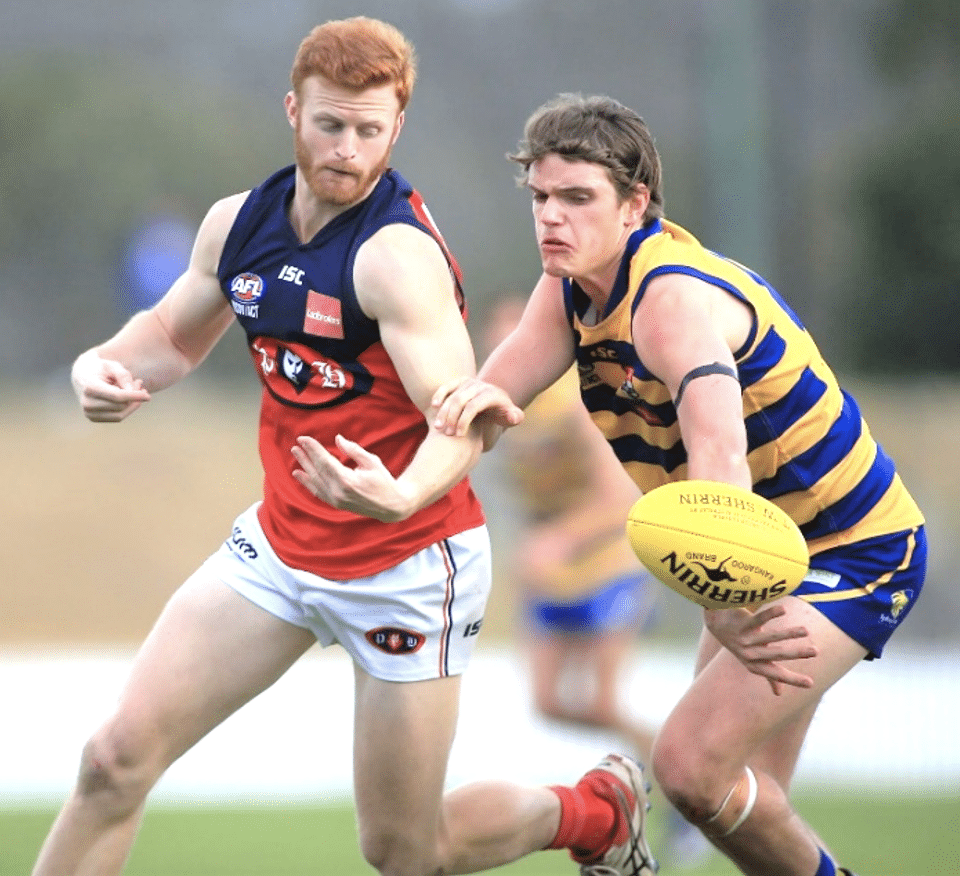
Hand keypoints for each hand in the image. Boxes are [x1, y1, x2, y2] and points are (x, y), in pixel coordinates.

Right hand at [71, 352, 150, 421]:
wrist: (84, 376)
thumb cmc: (101, 369)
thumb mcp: (113, 366)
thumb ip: (124, 376)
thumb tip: (135, 392)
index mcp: (90, 387)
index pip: (117, 396)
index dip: (134, 396)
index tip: (148, 396)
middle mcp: (87, 403)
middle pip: (121, 405)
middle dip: (134, 396)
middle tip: (138, 382)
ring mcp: (89, 413)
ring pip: (121, 414)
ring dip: (132, 403)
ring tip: (135, 388)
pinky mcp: (93, 418)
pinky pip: (118, 417)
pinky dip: (126, 408)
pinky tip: (128, 397)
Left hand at [291, 434, 414, 522]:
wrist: (392, 506)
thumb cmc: (384, 481)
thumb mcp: (372, 462)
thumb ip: (353, 450)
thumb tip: (338, 439)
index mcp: (347, 480)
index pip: (324, 461)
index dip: (313, 449)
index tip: (303, 438)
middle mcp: (338, 492)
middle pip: (317, 471)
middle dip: (306, 456)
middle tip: (296, 445)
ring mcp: (336, 500)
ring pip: (315, 482)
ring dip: (304, 467)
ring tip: (296, 455)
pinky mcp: (337, 505)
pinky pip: (318, 492)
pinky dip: (308, 483)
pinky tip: (300, 475)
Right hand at [431, 377, 522, 447]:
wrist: (496, 400)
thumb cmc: (503, 413)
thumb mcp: (512, 416)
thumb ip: (515, 417)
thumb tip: (512, 416)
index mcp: (491, 394)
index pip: (474, 406)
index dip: (464, 421)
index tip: (459, 435)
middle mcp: (479, 385)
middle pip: (460, 400)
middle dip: (451, 418)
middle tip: (447, 433)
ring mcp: (469, 382)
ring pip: (452, 395)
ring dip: (443, 411)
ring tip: (438, 427)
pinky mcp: (460, 381)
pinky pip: (447, 386)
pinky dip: (440, 394)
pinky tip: (433, 406)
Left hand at [704, 602, 817, 695]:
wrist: (717, 622)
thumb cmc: (740, 644)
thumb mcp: (753, 661)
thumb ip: (767, 675)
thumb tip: (779, 694)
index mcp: (755, 665)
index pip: (776, 674)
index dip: (793, 680)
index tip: (811, 683)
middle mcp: (749, 654)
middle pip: (776, 654)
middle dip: (796, 653)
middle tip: (816, 651)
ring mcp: (744, 639)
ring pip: (769, 636)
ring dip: (788, 633)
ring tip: (806, 630)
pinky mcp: (741, 623)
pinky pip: (758, 618)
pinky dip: (770, 614)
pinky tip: (783, 610)